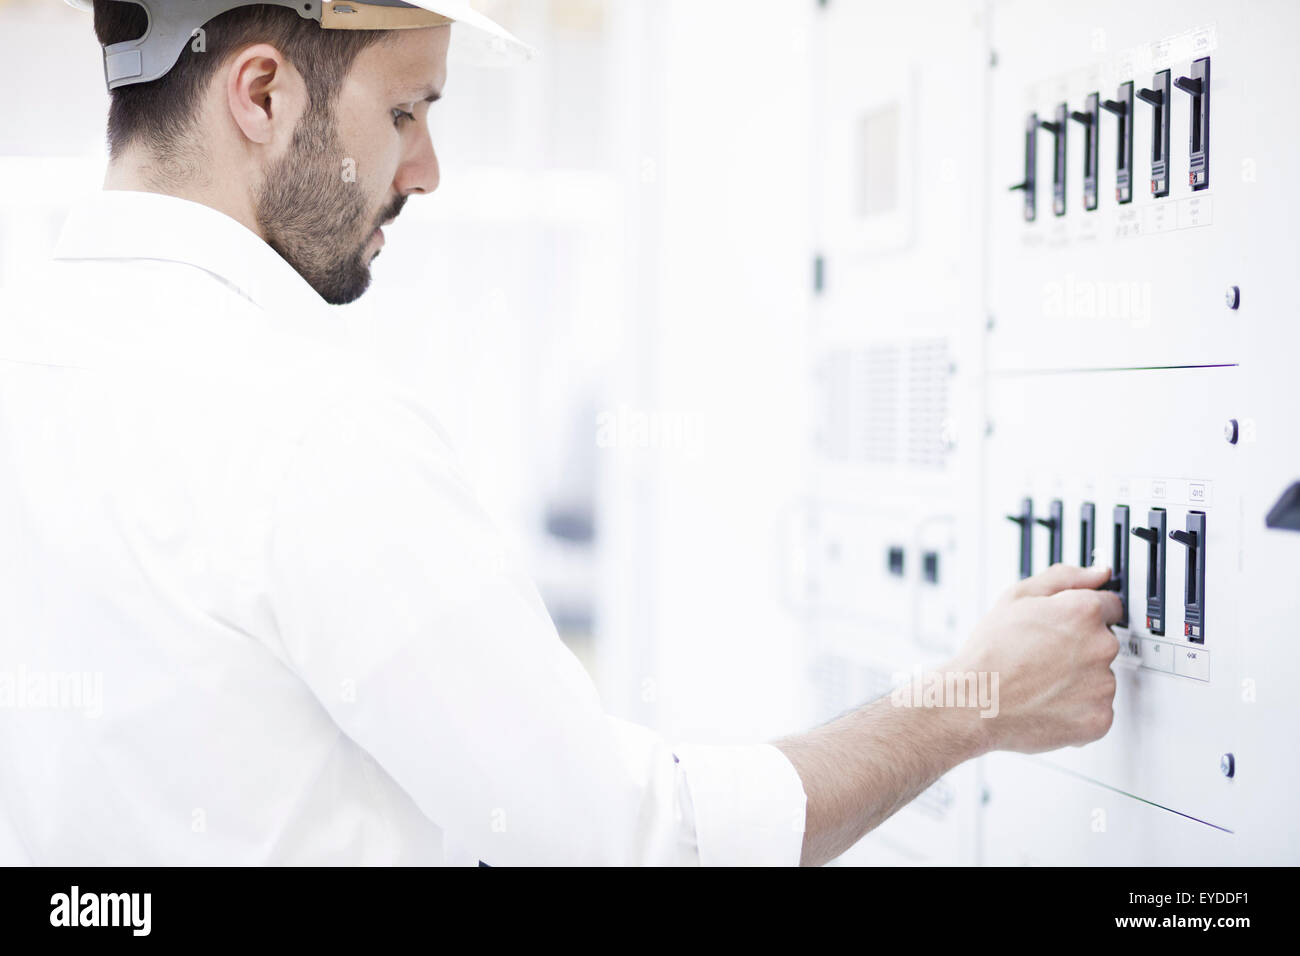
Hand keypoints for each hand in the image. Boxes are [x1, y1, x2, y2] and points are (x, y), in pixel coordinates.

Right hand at [950, 564, 1122, 754]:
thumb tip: (1098, 573)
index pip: (1110, 606)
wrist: (975, 701)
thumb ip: (1064, 578)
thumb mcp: (1016, 597)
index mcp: (1083, 612)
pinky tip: (1049, 702)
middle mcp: (1101, 646)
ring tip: (1043, 681)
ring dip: (1080, 679)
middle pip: (1104, 642)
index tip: (1068, 627)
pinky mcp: (1099, 718)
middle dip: (1081, 647)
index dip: (1083, 615)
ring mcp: (1102, 685)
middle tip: (1044, 655)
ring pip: (1101, 677)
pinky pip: (1098, 710)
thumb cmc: (990, 652)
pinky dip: (1079, 709)